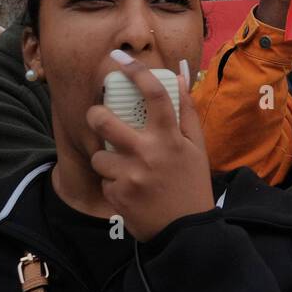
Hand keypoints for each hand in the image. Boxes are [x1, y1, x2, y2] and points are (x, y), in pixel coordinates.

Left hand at [86, 55, 213, 241]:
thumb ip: (186, 112)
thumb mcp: (197, 148)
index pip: (154, 94)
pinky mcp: (117, 196)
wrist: (186, 232)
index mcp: (170, 138)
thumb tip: (179, 77)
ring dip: (107, 159)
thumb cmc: (192, 184)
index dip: (136, 72)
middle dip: (95, 114)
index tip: (121, 59)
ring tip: (123, 167)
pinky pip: (105, 180)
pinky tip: (130, 190)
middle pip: (104, 120)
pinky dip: (114, 183)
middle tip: (98, 116)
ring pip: (99, 155)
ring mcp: (130, 176)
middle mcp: (148, 153)